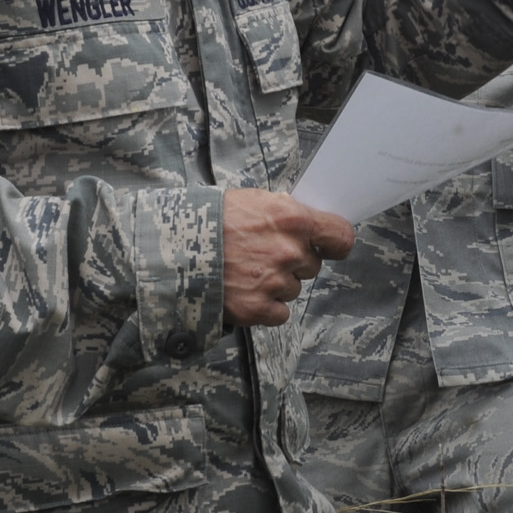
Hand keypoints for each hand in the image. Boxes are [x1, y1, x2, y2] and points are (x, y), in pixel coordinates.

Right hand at [221, 188, 354, 326]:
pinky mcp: (256, 309)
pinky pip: (279, 313)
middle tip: (263, 255)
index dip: (334, 244)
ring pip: (294, 289)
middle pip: (312, 266)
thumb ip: (285, 212)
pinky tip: (245, 291)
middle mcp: (289, 252)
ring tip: (246, 271)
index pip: (341, 238)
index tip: (328, 247)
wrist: (171, 248)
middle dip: (294, 262)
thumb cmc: (210, 219)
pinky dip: (266, 306)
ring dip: (277, 284)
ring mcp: (274, 282)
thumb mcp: (253, 200)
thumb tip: (306, 223)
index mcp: (293, 220)